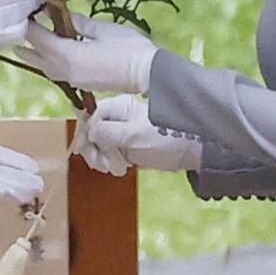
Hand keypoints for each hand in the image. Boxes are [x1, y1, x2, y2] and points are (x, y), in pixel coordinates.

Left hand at [7, 11, 157, 96]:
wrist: (148, 74)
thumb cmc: (129, 48)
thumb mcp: (103, 29)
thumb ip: (79, 24)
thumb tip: (63, 16)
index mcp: (68, 55)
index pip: (40, 38)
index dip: (30, 25)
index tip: (25, 12)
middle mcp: (66, 70)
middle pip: (39, 57)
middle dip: (26, 45)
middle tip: (14, 34)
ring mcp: (74, 79)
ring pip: (47, 68)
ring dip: (36, 57)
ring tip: (25, 49)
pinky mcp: (83, 83)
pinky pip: (58, 73)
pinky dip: (50, 64)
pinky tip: (51, 58)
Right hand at [73, 95, 203, 174]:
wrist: (192, 153)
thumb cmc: (168, 140)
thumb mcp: (133, 136)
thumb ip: (106, 132)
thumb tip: (88, 132)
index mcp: (119, 106)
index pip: (90, 116)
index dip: (84, 134)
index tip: (82, 150)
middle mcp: (119, 116)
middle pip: (92, 131)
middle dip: (94, 149)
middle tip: (102, 164)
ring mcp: (123, 131)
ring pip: (99, 144)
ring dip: (102, 158)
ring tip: (116, 168)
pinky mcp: (128, 145)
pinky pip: (110, 153)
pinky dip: (111, 162)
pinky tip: (120, 168)